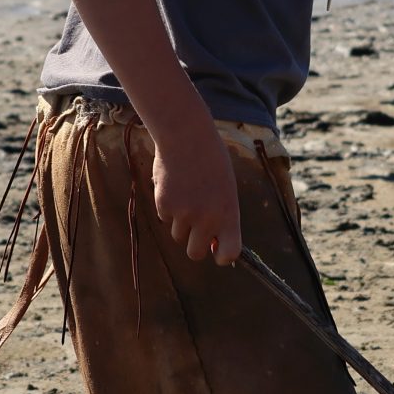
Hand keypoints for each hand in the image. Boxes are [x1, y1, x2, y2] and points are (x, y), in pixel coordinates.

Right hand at [150, 119, 240, 263]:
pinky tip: (174, 187)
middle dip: (195, 244)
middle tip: (196, 227)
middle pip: (195, 253)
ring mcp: (183, 214)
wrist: (186, 136)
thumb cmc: (212, 161)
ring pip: (178, 235)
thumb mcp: (226, 188)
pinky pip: (165, 219)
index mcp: (228, 214)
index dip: (222, 256)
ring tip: (187, 195)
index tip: (218, 251)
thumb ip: (222, 215)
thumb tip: (213, 243)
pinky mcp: (164, 206)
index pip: (229, 253)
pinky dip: (168, 208)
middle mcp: (207, 218)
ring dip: (181, 223)